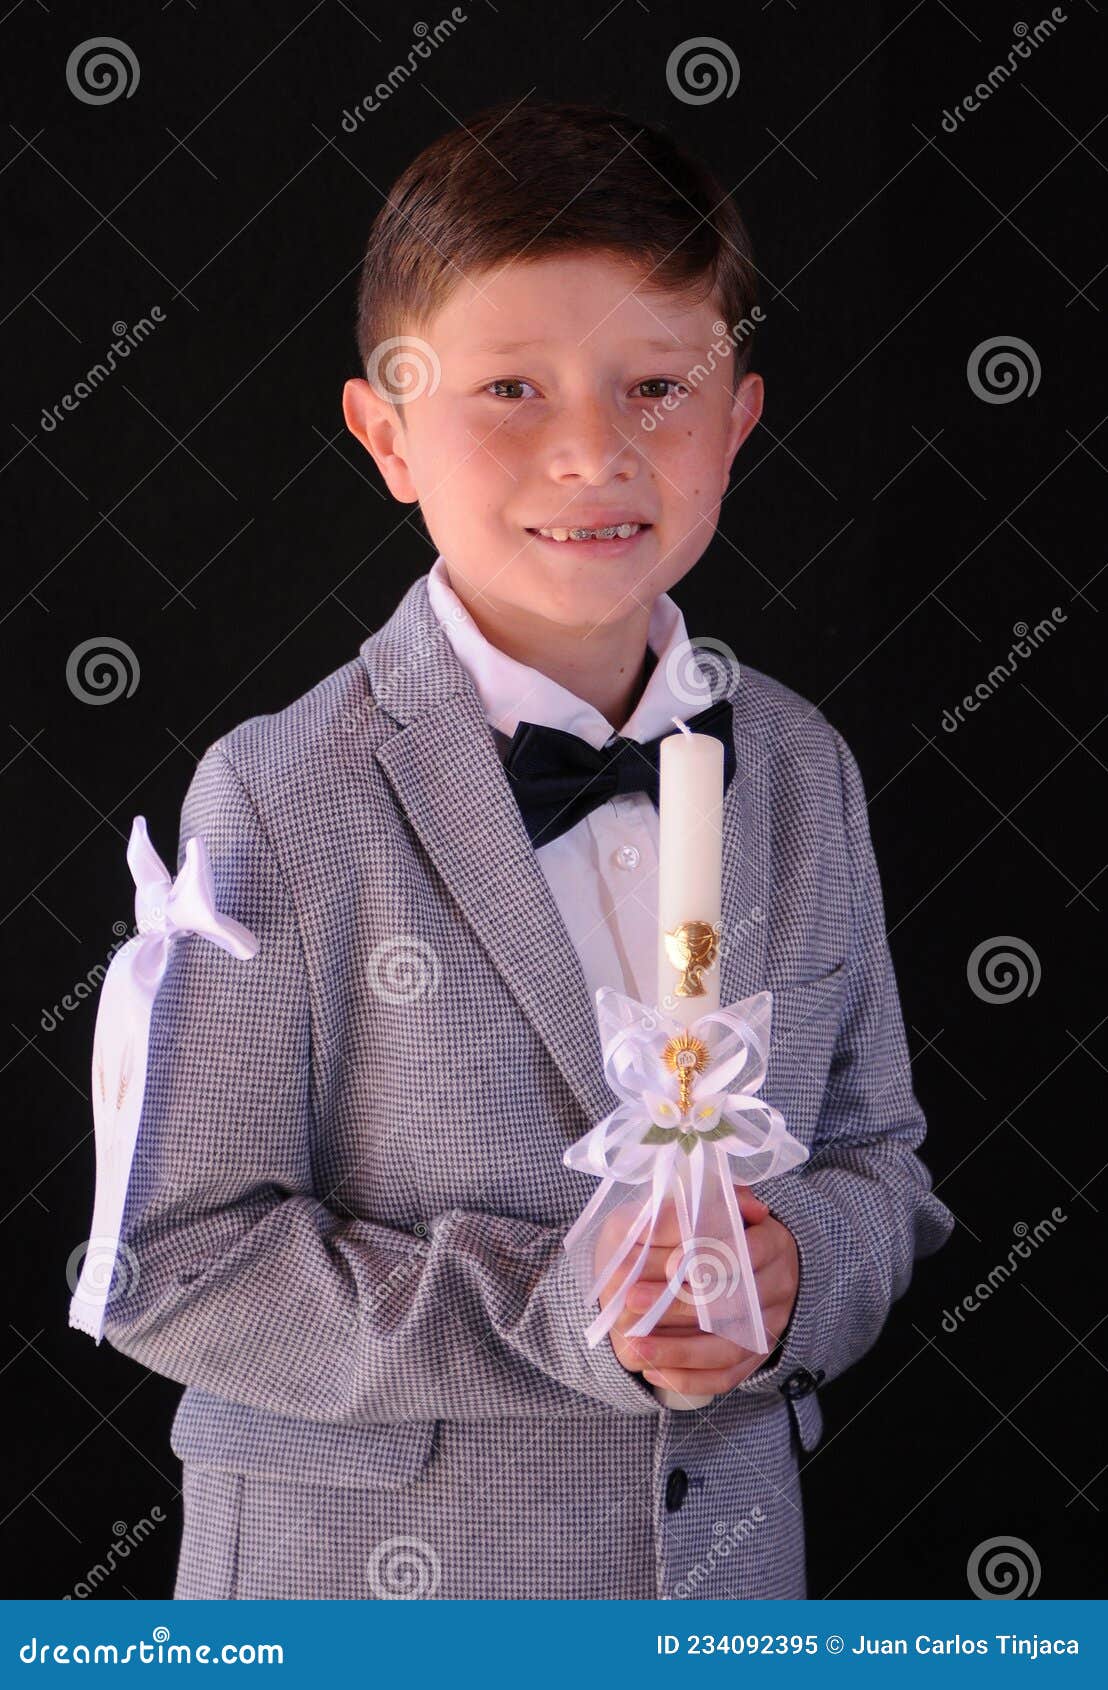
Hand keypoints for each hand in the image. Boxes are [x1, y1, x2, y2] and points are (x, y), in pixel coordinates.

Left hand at [597, 1185, 799, 1397]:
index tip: (670, 1262)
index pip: (747, 1250)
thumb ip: (700, 1202)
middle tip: (633, 1298)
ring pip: (728, 1347)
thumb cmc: (730, 1229)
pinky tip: (654, 1372)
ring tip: (635, 1346)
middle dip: (680, 1305)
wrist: (767, 1263)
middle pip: (734, 1304)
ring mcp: (771, 1326)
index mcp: (774, 1242)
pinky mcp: (758, 1356)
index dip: (710, 1257)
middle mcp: (779, 1287)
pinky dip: (691, 1379)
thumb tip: (669, 1212)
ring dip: (679, 1351)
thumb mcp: (722, 1206)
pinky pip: (727, 1376)